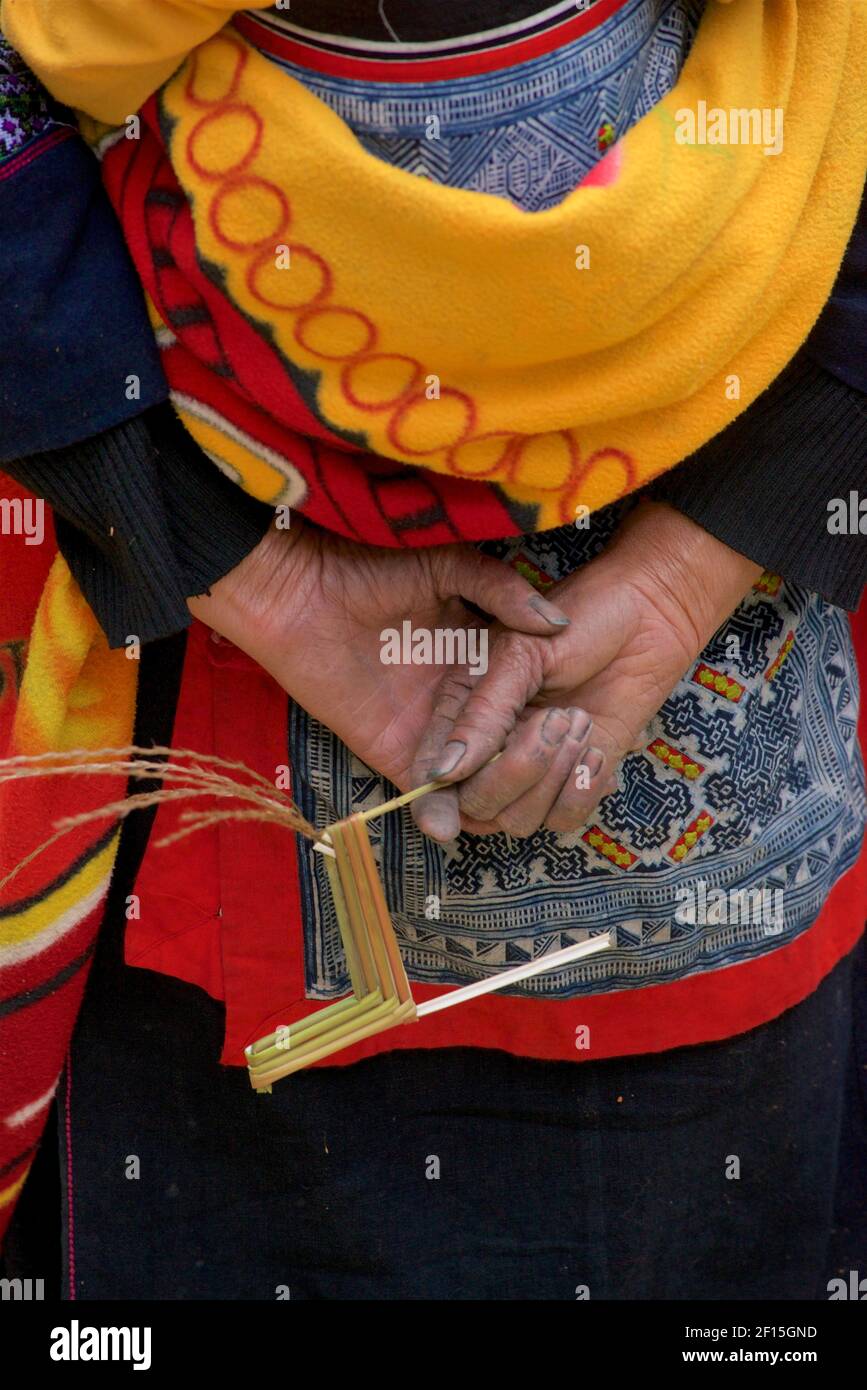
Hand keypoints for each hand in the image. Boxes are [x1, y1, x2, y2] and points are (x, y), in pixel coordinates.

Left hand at [188, 517, 572, 792]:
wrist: (303, 593)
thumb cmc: (373, 571)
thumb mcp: (449, 568)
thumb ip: (501, 590)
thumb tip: (556, 621)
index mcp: (486, 659)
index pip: (531, 702)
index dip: (557, 724)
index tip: (588, 743)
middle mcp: (465, 702)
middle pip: (511, 749)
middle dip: (535, 772)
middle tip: (562, 789)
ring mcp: (432, 731)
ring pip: (475, 779)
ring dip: (494, 799)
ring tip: (519, 813)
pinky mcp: (396, 754)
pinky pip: (426, 794)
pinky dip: (440, 813)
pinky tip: (458, 826)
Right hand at [411, 501, 762, 840]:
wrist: (650, 612)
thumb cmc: (583, 616)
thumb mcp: (520, 654)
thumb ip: (484, 713)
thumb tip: (447, 771)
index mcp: (463, 708)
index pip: (434, 775)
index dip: (433, 804)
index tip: (442, 824)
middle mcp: (493, 745)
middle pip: (479, 804)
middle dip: (515, 772)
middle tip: (555, 718)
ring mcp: (536, 765)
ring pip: (521, 819)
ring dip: (552, 779)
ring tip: (580, 723)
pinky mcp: (577, 776)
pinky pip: (563, 819)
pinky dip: (580, 793)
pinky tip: (596, 751)